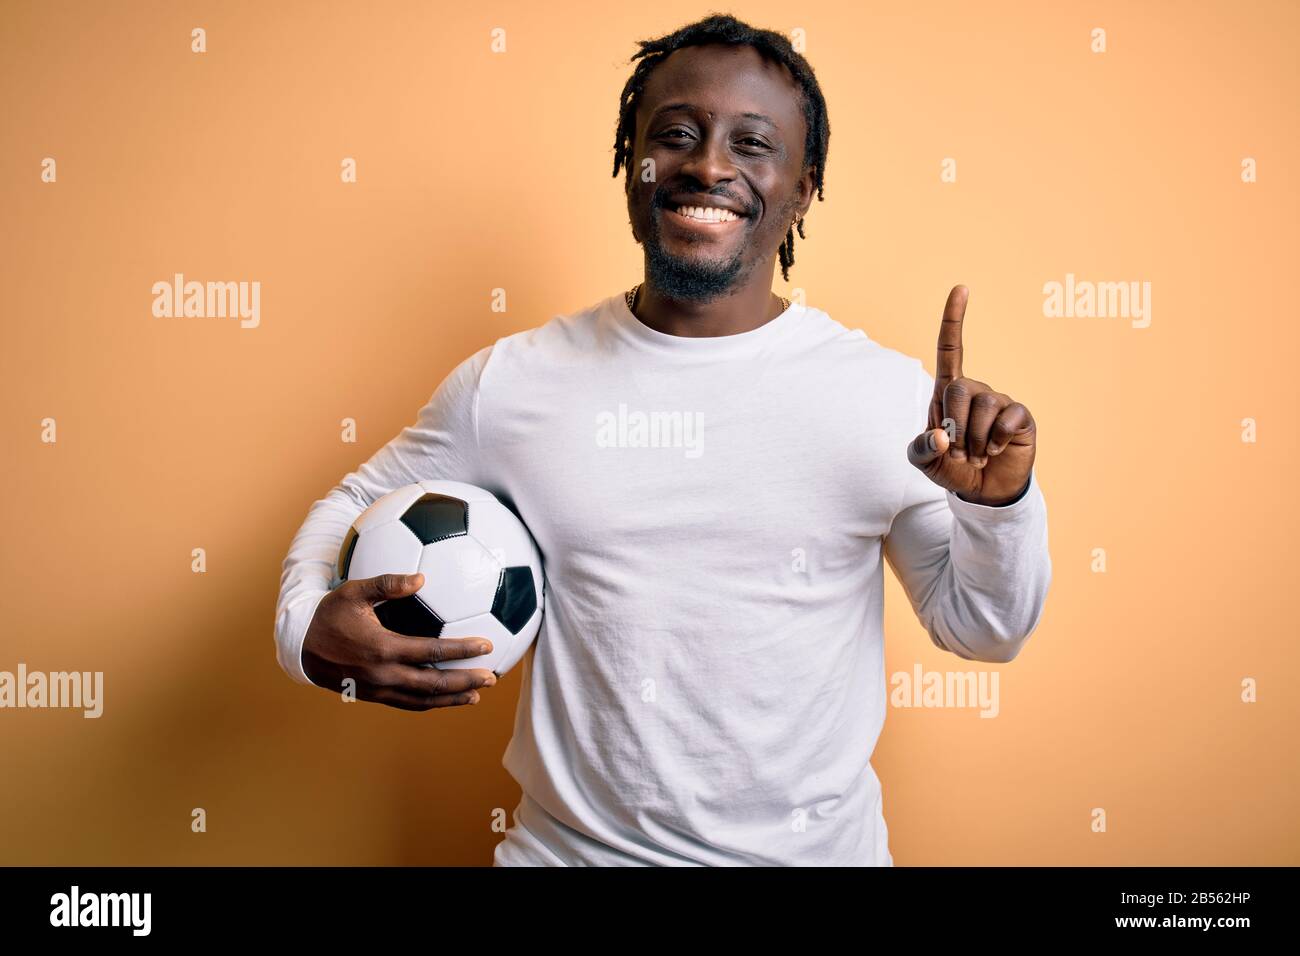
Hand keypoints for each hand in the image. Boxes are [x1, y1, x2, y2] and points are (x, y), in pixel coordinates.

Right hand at [301, 572, 496, 710]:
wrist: (299, 647)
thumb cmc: (329, 614)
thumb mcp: (354, 592)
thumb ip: (388, 584)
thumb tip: (422, 578)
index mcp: (383, 649)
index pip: (433, 652)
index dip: (463, 650)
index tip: (487, 646)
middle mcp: (383, 675)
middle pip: (434, 684)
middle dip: (466, 682)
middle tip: (492, 678)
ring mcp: (378, 690)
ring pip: (423, 701)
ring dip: (452, 699)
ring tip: (476, 695)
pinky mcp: (373, 697)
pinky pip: (407, 704)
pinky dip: (430, 703)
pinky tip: (445, 697)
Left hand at [906, 286, 1036, 505]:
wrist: (980, 491)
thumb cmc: (950, 467)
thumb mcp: (924, 462)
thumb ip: (920, 449)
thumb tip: (940, 435)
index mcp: (948, 392)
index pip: (950, 348)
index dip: (954, 319)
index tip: (961, 288)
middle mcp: (975, 390)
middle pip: (960, 389)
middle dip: (954, 427)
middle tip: (958, 452)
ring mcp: (999, 402)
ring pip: (984, 406)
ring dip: (974, 440)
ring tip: (976, 456)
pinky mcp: (1020, 416)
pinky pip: (1007, 419)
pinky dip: (995, 441)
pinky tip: (995, 451)